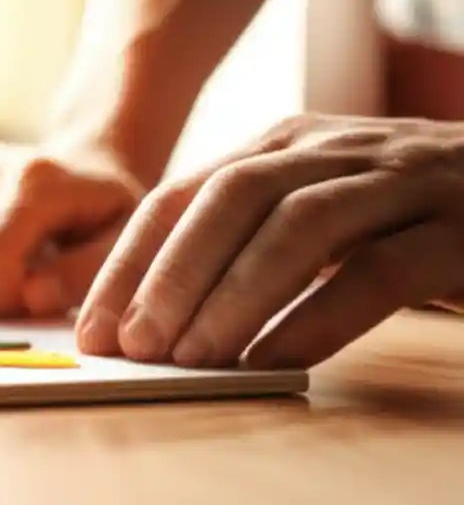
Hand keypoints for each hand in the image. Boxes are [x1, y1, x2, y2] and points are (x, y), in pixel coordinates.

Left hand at [76, 114, 463, 368]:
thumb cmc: (412, 219)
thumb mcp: (320, 213)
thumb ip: (247, 240)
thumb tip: (148, 309)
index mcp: (289, 144)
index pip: (184, 193)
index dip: (129, 262)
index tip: (92, 329)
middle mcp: (341, 148)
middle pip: (231, 198)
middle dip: (169, 275)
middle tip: (132, 347)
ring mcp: (408, 181)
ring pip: (299, 226)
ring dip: (232, 295)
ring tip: (190, 358)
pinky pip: (381, 270)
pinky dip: (319, 316)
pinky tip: (274, 361)